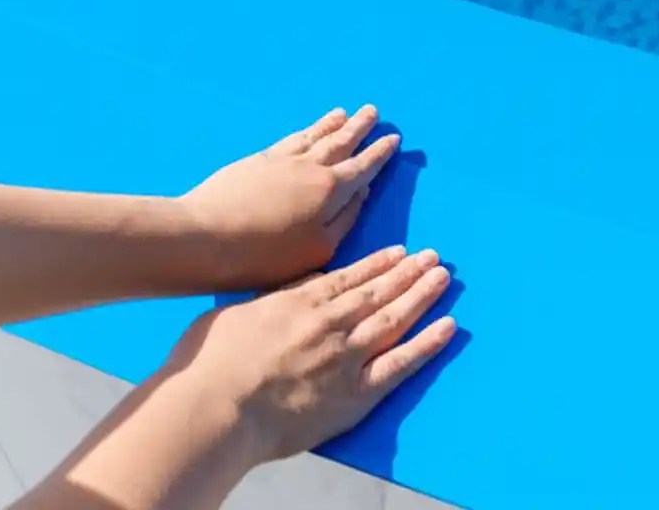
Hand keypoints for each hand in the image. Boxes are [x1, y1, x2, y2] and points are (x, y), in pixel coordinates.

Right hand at [166, 245, 456, 463]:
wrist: (216, 405)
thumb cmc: (210, 363)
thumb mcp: (238, 311)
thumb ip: (275, 297)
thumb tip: (303, 285)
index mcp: (301, 301)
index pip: (350, 277)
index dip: (378, 264)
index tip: (400, 252)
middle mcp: (331, 322)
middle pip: (378, 291)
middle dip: (408, 272)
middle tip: (434, 257)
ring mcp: (347, 355)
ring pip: (394, 318)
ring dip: (421, 295)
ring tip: (443, 277)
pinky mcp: (356, 392)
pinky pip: (401, 363)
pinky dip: (427, 343)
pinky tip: (448, 326)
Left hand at [180, 105, 398, 289]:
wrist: (206, 237)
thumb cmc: (266, 254)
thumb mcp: (317, 248)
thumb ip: (345, 219)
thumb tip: (361, 190)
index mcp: (331, 191)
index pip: (362, 167)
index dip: (379, 153)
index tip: (393, 138)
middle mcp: (311, 168)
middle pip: (340, 143)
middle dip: (359, 128)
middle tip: (372, 110)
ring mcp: (282, 160)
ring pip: (315, 136)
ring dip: (332, 124)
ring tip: (344, 113)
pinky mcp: (257, 160)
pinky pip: (291, 139)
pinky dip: (305, 131)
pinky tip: (308, 129)